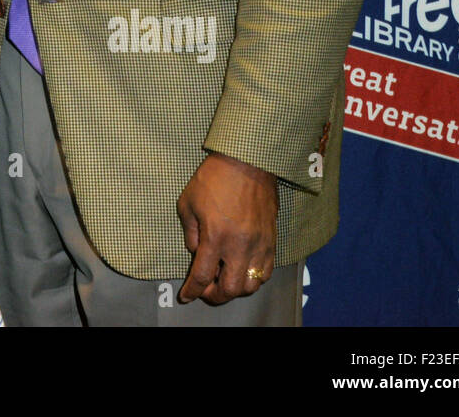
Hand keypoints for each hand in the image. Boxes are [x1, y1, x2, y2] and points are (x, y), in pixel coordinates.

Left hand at [176, 151, 277, 304]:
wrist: (247, 162)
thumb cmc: (213, 178)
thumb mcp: (188, 202)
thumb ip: (190, 233)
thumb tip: (197, 252)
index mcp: (216, 237)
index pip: (203, 276)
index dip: (193, 290)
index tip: (186, 296)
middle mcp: (239, 246)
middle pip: (231, 289)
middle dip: (215, 295)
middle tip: (206, 290)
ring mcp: (259, 245)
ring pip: (251, 285)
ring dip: (236, 289)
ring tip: (224, 279)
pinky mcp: (272, 240)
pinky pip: (266, 271)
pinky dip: (253, 278)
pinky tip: (242, 270)